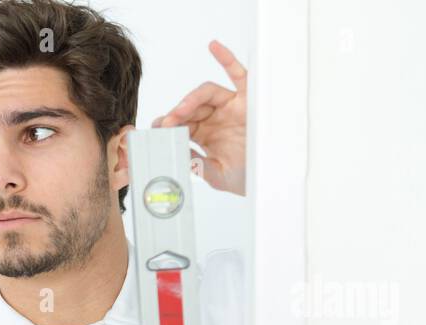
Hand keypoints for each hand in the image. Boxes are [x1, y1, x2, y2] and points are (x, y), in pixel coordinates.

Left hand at [151, 39, 246, 196]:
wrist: (267, 176)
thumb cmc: (242, 175)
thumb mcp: (215, 174)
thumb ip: (198, 165)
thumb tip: (181, 155)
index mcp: (203, 133)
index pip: (182, 122)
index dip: (170, 124)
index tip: (159, 131)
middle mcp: (214, 116)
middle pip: (191, 106)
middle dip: (177, 113)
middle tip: (167, 124)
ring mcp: (230, 106)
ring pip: (207, 93)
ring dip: (191, 99)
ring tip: (180, 111)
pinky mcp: (248, 99)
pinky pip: (239, 75)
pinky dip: (227, 59)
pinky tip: (214, 47)